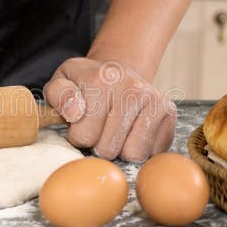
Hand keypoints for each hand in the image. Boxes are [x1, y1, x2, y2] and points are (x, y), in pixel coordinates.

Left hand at [44, 57, 175, 161]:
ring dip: (121, 149)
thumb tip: (74, 112)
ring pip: (132, 153)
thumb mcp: (62, 81)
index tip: (82, 122)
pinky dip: (141, 148)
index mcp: (101, 79)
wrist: (118, 72)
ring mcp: (153, 98)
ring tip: (116, 130)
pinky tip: (134, 132)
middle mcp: (131, 87)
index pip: (84, 135)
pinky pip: (152, 152)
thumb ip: (58, 95)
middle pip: (108, 148)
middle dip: (99, 144)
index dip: (78, 135)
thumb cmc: (87, 84)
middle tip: (101, 127)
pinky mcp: (168, 111)